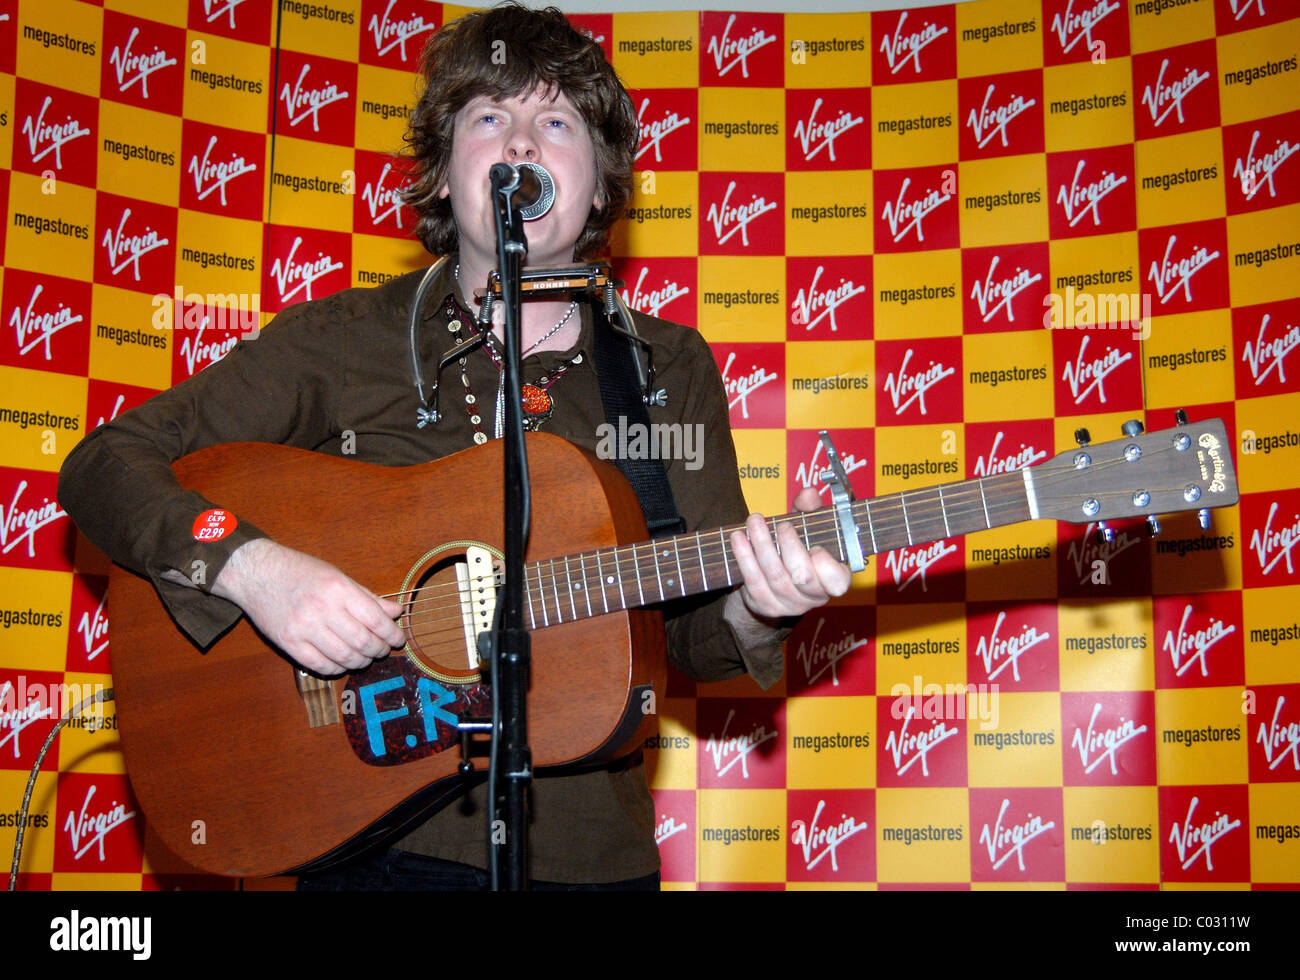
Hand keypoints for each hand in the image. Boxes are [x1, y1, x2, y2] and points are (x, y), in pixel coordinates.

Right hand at [212, 538, 405, 675]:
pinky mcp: (288, 644)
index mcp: (338, 589)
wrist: (256, 574)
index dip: (392, 634)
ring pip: (344, 657)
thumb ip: (367, 597)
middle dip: (379, 650)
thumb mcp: (337, 575)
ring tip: (366, 657)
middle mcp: (322, 609)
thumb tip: (395, 612)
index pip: (376, 620)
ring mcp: (303, 629)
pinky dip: (338, 669)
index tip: (398, 639)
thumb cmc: (300, 571)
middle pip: (362, 642)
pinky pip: (321, 666)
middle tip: (383, 650)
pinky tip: (344, 663)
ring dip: (361, 661)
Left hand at [726, 486, 852, 630]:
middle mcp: (813, 596)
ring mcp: (788, 604)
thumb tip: (808, 493)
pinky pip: (753, 581)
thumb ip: (810, 511)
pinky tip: (738, 537)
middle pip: (802, 576)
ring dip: (762, 545)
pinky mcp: (765, 605)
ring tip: (754, 521)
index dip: (827, 566)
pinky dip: (744, 557)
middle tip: (782, 525)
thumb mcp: (807, 529)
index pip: (837, 582)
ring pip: (775, 576)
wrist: (772, 583)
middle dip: (790, 547)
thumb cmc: (797, 550)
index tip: (817, 548)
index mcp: (832, 580)